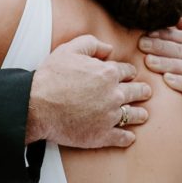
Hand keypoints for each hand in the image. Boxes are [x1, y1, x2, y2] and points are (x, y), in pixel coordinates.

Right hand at [28, 35, 152, 148]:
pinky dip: (128, 137)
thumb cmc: (51, 77)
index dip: (128, 72)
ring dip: (139, 114)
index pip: (128, 71)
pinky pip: (123, 138)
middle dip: (141, 91)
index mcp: (108, 73)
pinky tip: (129, 137)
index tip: (128, 76)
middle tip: (144, 93)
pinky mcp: (102, 135)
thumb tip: (109, 49)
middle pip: (137, 92)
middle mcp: (114, 94)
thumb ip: (92, 44)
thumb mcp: (69, 49)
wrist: (37, 106)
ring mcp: (110, 116)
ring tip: (142, 115)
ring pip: (134, 115)